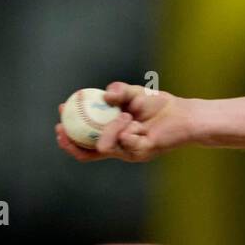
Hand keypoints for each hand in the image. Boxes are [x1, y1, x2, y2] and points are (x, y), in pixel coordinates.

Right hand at [54, 82, 192, 162]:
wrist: (182, 115)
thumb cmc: (159, 105)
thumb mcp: (135, 93)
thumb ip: (120, 91)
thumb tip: (104, 94)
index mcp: (112, 133)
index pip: (85, 136)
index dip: (69, 127)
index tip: (61, 109)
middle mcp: (118, 146)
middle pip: (86, 152)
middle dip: (70, 142)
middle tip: (62, 128)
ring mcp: (128, 151)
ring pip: (104, 146)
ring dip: (110, 129)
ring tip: (126, 116)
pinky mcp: (139, 153)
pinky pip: (124, 142)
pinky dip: (127, 129)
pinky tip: (138, 123)